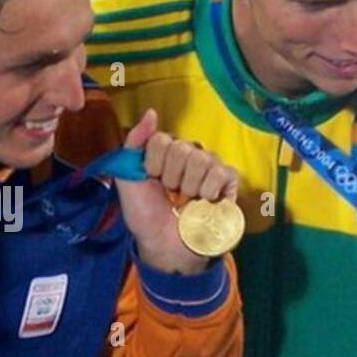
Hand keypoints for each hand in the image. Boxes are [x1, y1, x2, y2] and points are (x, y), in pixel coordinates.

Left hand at [115, 109, 239, 274]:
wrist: (163, 244)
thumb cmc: (145, 212)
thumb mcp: (128, 178)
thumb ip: (134, 143)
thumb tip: (151, 112)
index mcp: (165, 149)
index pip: (161, 139)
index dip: (153, 164)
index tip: (150, 179)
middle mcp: (189, 152)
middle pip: (182, 148)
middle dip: (170, 178)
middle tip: (170, 193)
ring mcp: (211, 165)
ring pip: (201, 159)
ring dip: (188, 187)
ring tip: (186, 199)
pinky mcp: (228, 181)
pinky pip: (222, 172)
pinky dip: (209, 192)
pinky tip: (203, 202)